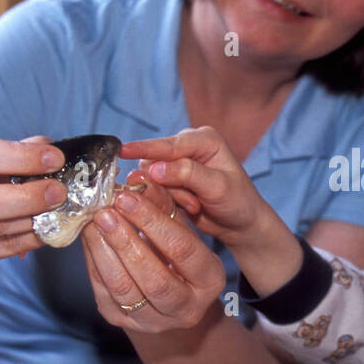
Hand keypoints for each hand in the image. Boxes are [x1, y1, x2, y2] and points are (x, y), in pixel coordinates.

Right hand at [0, 134, 65, 268]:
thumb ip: (15, 150)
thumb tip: (51, 147)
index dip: (20, 157)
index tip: (54, 158)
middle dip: (24, 197)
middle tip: (58, 191)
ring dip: (33, 219)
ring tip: (60, 208)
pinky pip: (6, 249)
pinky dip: (33, 238)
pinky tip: (51, 225)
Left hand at [80, 170, 226, 332]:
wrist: (169, 298)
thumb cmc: (178, 255)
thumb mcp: (181, 230)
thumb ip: (163, 206)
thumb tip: (139, 177)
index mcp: (209, 281)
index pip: (182, 250)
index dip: (153, 221)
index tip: (128, 196)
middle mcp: (186, 308)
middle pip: (153, 277)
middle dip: (126, 240)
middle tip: (106, 210)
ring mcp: (153, 321)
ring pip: (123, 288)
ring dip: (104, 251)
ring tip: (93, 222)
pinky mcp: (124, 323)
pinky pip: (104, 292)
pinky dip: (93, 262)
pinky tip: (89, 238)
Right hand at [120, 126, 271, 244]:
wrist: (241, 224)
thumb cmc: (238, 202)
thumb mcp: (218, 187)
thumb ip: (188, 175)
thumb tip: (154, 168)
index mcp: (203, 139)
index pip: (168, 145)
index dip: (145, 149)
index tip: (122, 151)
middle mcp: (187, 147)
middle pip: (154, 162)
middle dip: (169, 186)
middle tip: (193, 202)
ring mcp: (176, 164)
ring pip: (151, 179)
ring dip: (171, 197)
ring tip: (196, 204)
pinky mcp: (170, 181)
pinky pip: (154, 191)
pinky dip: (170, 202)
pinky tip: (191, 206)